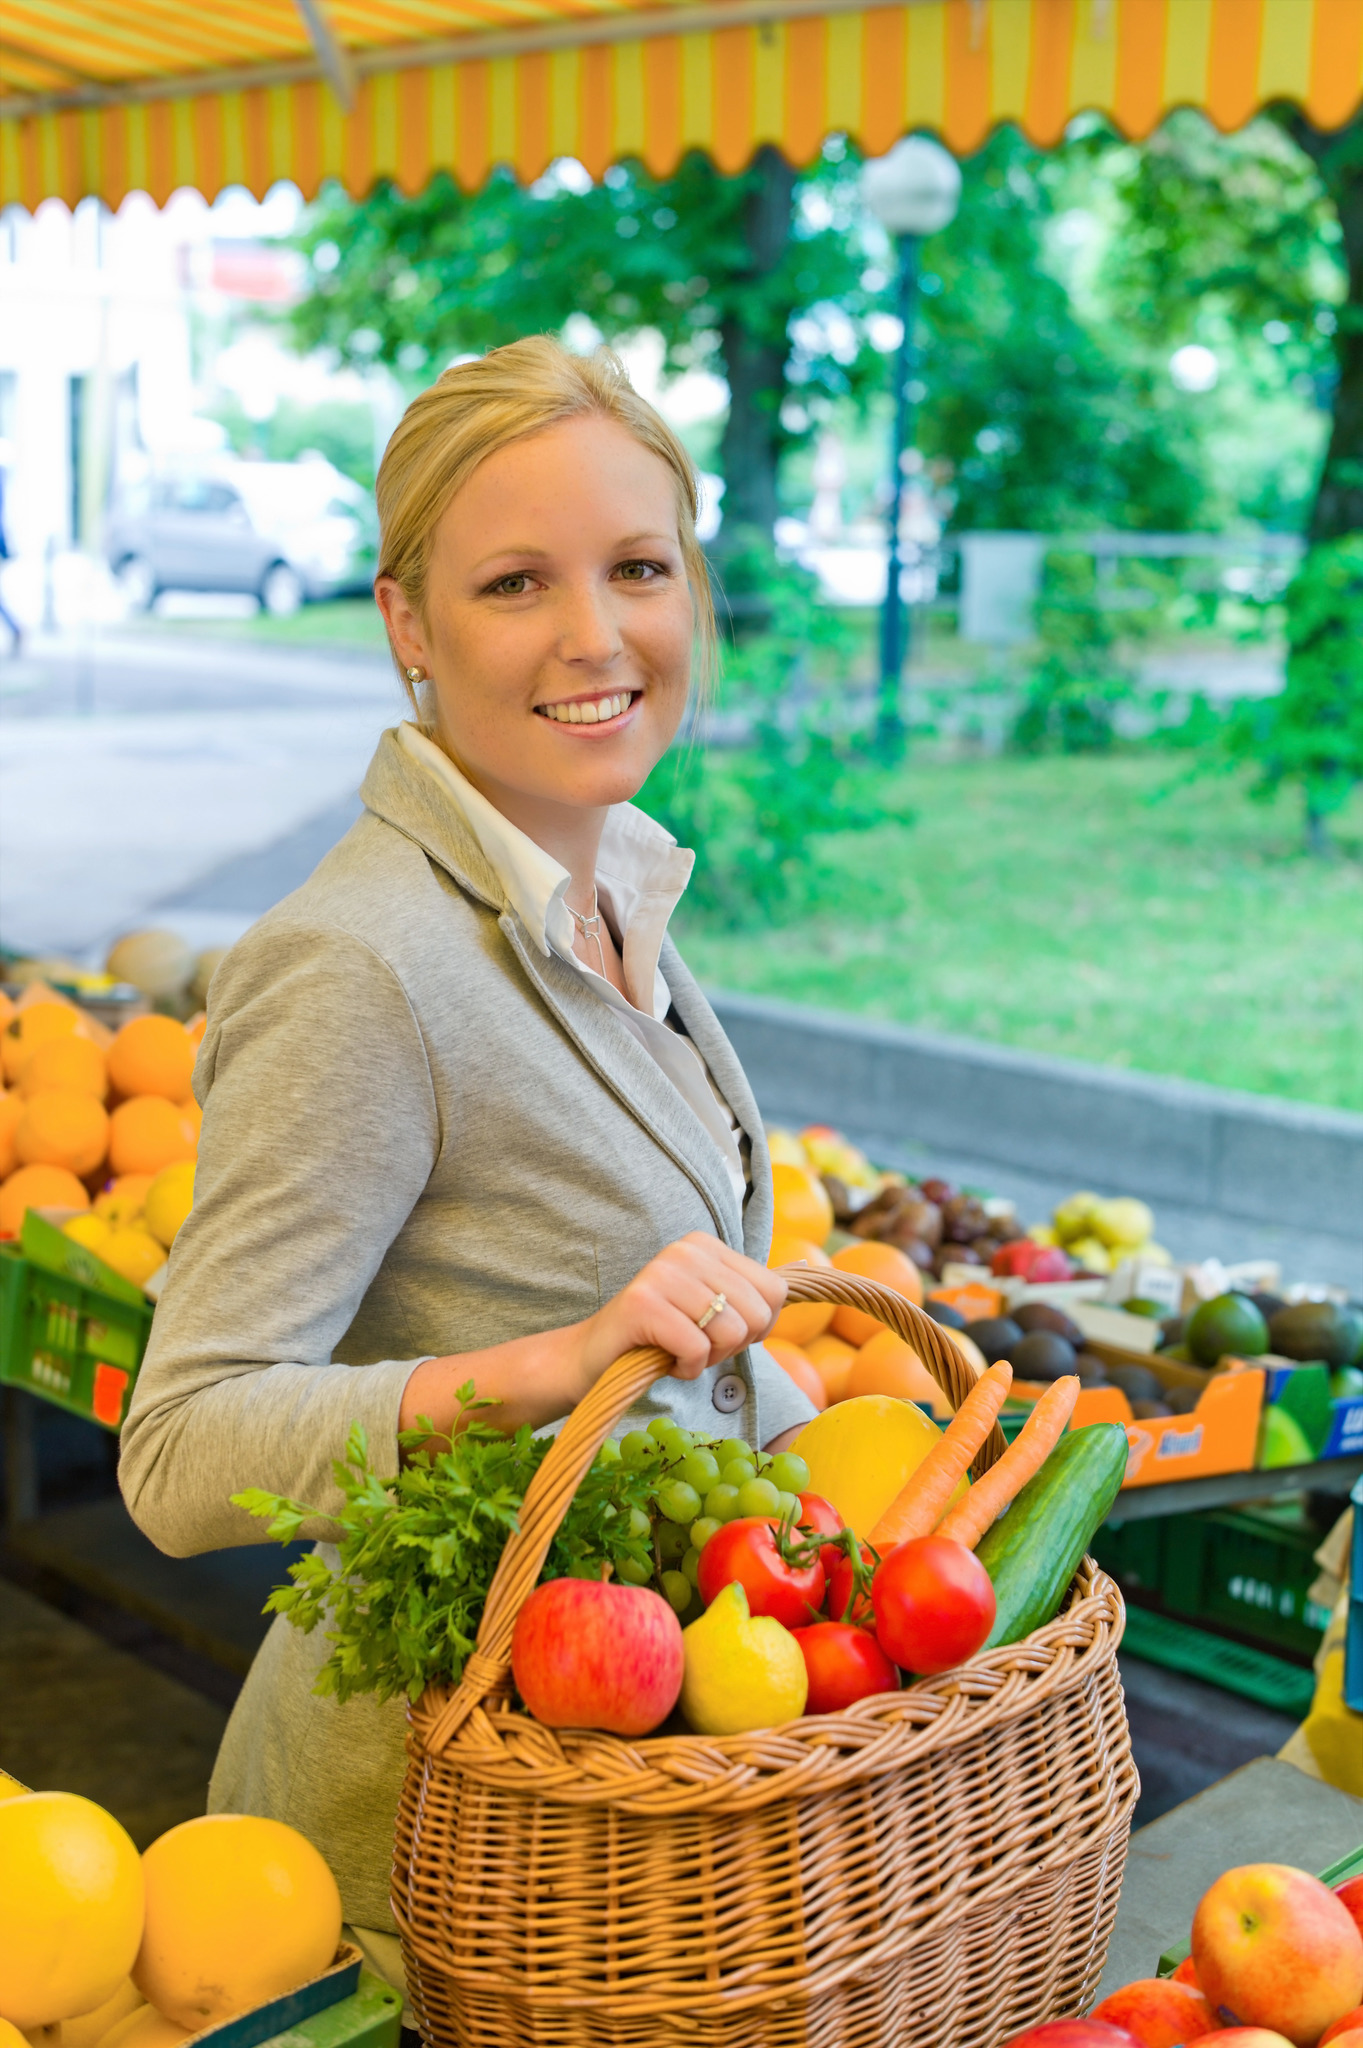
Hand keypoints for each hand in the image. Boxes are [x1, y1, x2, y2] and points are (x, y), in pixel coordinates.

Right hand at [574, 1232, 787, 1389]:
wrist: (595, 1357)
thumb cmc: (663, 1338)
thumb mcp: (712, 1309)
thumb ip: (749, 1298)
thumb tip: (800, 1283)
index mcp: (706, 1245)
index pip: (775, 1289)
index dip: (759, 1326)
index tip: (722, 1332)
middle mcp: (685, 1251)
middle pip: (758, 1313)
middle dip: (733, 1346)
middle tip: (698, 1346)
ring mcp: (662, 1274)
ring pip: (730, 1332)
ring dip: (708, 1358)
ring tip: (679, 1351)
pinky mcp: (642, 1304)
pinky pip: (696, 1348)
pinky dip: (686, 1368)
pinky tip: (666, 1361)